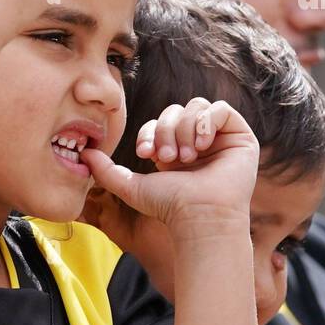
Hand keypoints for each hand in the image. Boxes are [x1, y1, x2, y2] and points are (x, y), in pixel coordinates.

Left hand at [81, 97, 258, 232]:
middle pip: (177, 110)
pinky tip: (202, 146)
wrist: (198, 216)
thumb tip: (84, 153)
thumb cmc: (169, 207)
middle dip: (167, 130)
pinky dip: (206, 123)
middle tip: (167, 157)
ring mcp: (220, 139)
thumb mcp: (131, 186)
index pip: (159, 121)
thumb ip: (106, 170)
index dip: (150, 130)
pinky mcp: (240, 137)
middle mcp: (198, 142)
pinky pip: (221, 109)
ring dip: (185, 129)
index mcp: (175, 149)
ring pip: (196, 107)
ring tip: (186, 157)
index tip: (145, 153)